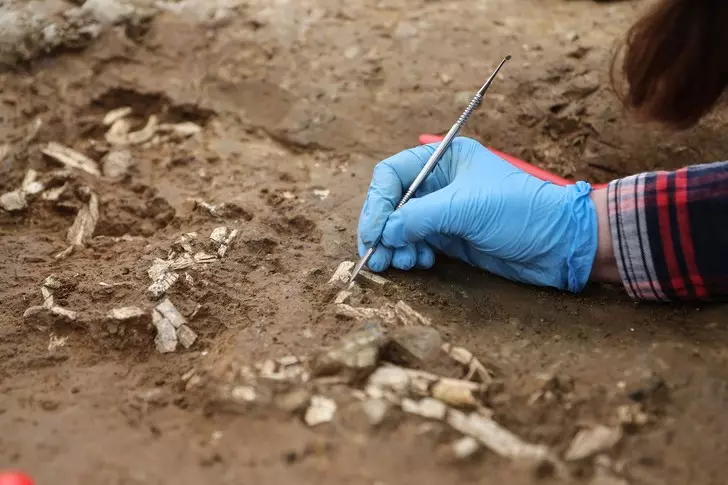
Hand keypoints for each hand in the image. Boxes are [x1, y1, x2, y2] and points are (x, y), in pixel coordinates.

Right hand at [356, 137, 598, 291]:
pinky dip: (409, 254)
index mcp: (443, 160)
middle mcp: (439, 183)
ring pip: (401, 227)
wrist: (559, 245)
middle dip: (381, 229)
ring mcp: (444, 211)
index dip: (377, 202)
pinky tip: (417, 263)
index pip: (392, 174)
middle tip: (376, 256)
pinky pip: (416, 244)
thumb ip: (420, 217)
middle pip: (392, 202)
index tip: (372, 232)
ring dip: (393, 246)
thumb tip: (384, 231)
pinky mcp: (451, 237)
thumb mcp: (466, 208)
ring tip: (398, 264)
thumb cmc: (520, 212)